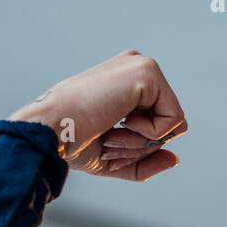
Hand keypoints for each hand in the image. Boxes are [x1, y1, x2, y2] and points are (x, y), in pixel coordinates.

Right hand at [7, 49, 186, 180]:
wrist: (52, 130)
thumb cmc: (74, 142)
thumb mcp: (115, 158)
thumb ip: (146, 161)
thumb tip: (174, 159)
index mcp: (128, 82)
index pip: (160, 124)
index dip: (138, 145)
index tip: (106, 140)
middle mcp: (137, 68)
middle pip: (170, 124)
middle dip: (143, 145)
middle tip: (109, 139)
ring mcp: (143, 66)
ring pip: (174, 124)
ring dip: (142, 142)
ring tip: (111, 133)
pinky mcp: (148, 72)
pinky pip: (174, 120)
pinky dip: (149, 134)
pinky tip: (119, 122)